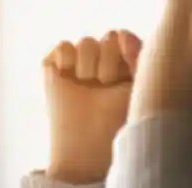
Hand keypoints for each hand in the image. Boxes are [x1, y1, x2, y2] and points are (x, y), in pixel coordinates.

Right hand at [44, 30, 142, 183]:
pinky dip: (67, 58)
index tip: (125, 83)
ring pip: (86, 42)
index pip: (126, 40)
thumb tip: (121, 32)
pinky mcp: (54, 71)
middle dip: (109, 62)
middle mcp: (99, 67)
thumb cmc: (114, 126)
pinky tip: (70, 79)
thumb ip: (138, 55)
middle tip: (105, 86)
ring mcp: (76, 69)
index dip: (127, 56)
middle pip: (107, 38)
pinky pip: (63, 46)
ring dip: (89, 64)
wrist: (84, 151)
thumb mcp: (137, 88)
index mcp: (124, 69)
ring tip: (88, 86)